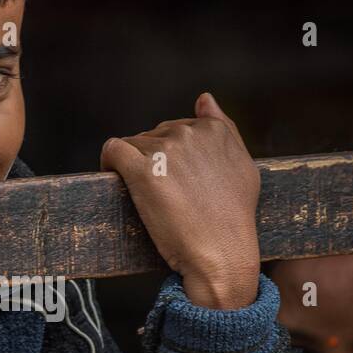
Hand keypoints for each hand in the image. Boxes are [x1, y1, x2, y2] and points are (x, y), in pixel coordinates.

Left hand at [100, 93, 260, 309]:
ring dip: (133, 166)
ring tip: (146, 196)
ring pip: (133, 145)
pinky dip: (109, 162)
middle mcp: (189, 133)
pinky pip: (113, 150)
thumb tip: (204, 98)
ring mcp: (165, 150)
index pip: (177, 128)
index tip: (172, 178)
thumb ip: (225, 129)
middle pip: (153, 135)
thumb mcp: (243, 168)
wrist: (222, 253)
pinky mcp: (142, 170)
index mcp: (213, 130)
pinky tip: (114, 177)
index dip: (171, 154)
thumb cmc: (234, 217)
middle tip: (162, 194)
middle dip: (152, 159)